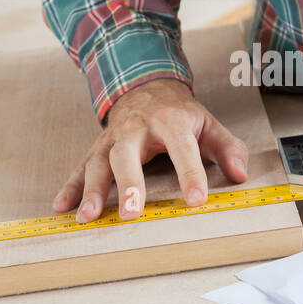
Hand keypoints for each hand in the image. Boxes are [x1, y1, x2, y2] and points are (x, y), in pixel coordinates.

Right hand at [54, 78, 248, 222]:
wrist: (146, 86)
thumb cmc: (179, 114)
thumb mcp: (208, 124)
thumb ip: (228, 148)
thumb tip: (240, 174)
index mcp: (170, 122)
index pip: (182, 149)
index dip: (190, 173)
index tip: (196, 200)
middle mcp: (137, 129)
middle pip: (128, 155)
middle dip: (128, 184)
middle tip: (131, 213)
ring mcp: (113, 138)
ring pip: (99, 162)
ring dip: (92, 190)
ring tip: (88, 217)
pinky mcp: (98, 147)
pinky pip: (81, 167)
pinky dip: (71, 187)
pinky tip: (62, 206)